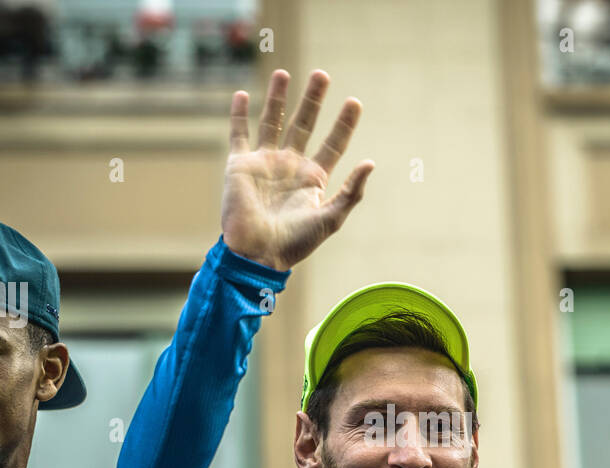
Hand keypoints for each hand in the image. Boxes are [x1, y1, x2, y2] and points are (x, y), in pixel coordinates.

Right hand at [221, 69, 373, 270]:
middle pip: (304, 124)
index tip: (354, 102)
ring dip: (278, 97)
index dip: (344, 124)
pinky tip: (243, 94)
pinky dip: (239, 115)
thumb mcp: (330, 218)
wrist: (256, 254)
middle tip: (322, 74)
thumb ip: (350, 192)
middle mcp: (290, 166)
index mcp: (313, 178)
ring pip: (272, 121)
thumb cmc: (295, 243)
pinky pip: (238, 134)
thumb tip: (371, 162)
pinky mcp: (240, 165)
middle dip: (313, 100)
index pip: (333, 143)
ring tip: (284, 72)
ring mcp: (264, 163)